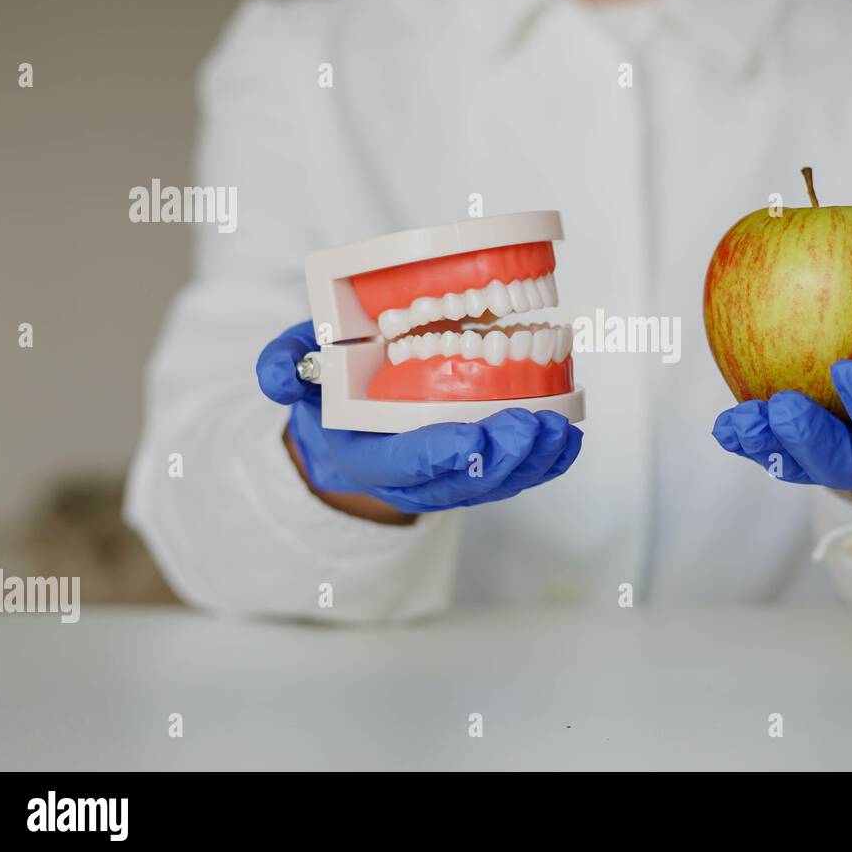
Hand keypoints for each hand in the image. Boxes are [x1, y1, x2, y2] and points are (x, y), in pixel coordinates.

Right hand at [256, 322, 582, 512]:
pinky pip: (515, 477)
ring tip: (561, 430)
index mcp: (364, 456)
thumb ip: (283, 368)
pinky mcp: (477, 473)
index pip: (406, 463)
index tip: (474, 436)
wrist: (346, 424)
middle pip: (462, 481)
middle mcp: (410, 479)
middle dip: (501, 458)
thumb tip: (282, 375)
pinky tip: (568, 439)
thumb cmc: (328, 388)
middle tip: (533, 425)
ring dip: (533, 462)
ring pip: (495, 484)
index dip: (441, 454)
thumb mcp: (294, 371)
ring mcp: (447, 480)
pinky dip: (545, 463)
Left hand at [711, 282, 851, 490]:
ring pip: (799, 467)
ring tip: (742, 420)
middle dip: (813, 442)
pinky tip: (724, 425)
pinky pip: (768, 453)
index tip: (845, 367)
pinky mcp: (794, 452)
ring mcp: (831, 461)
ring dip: (769, 447)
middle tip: (785, 405)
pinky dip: (745, 441)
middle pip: (845, 467)